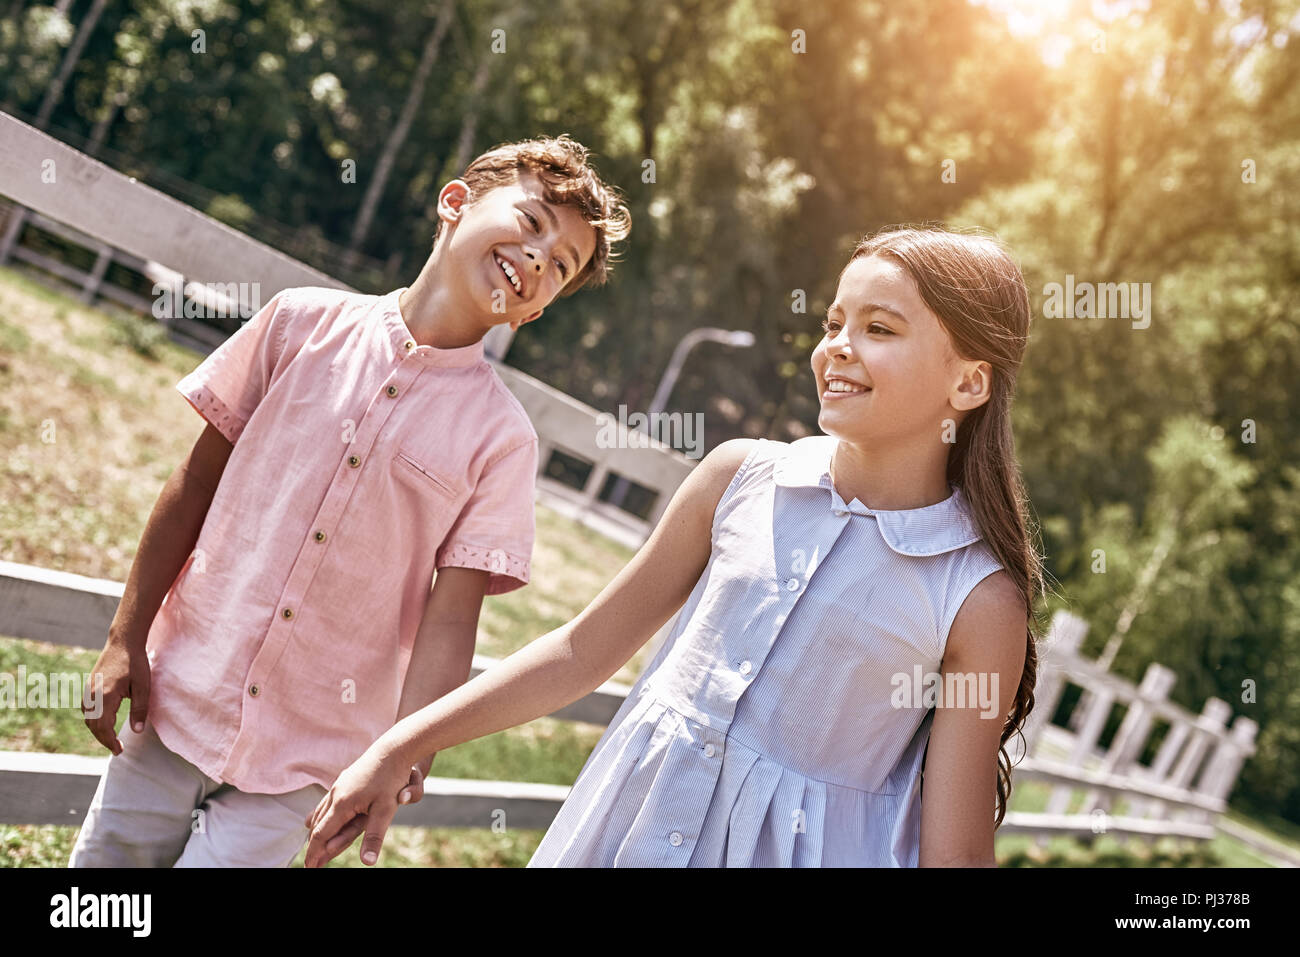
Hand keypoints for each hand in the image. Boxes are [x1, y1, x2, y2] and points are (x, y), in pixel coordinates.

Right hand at [83, 636, 149, 754]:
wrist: (122, 642)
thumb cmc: (135, 663)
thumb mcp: (143, 687)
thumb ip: (140, 709)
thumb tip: (137, 731)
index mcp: (105, 696)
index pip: (102, 727)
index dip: (110, 742)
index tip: (119, 751)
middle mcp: (92, 695)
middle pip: (93, 725)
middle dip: (104, 739)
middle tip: (117, 749)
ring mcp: (88, 691)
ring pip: (88, 718)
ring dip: (98, 731)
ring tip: (111, 739)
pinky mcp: (88, 687)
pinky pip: (87, 710)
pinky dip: (93, 720)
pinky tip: (104, 723)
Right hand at [303, 743, 413, 867]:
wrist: (394, 748)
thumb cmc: (391, 778)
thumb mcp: (386, 809)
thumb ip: (374, 836)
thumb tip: (367, 862)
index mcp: (342, 804)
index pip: (322, 834)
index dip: (315, 853)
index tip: (309, 868)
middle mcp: (336, 794)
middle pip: (319, 825)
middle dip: (314, 846)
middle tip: (310, 864)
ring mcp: (339, 785)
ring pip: (321, 812)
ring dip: (316, 830)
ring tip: (313, 845)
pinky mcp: (345, 779)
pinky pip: (327, 802)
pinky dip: (321, 815)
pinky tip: (319, 817)